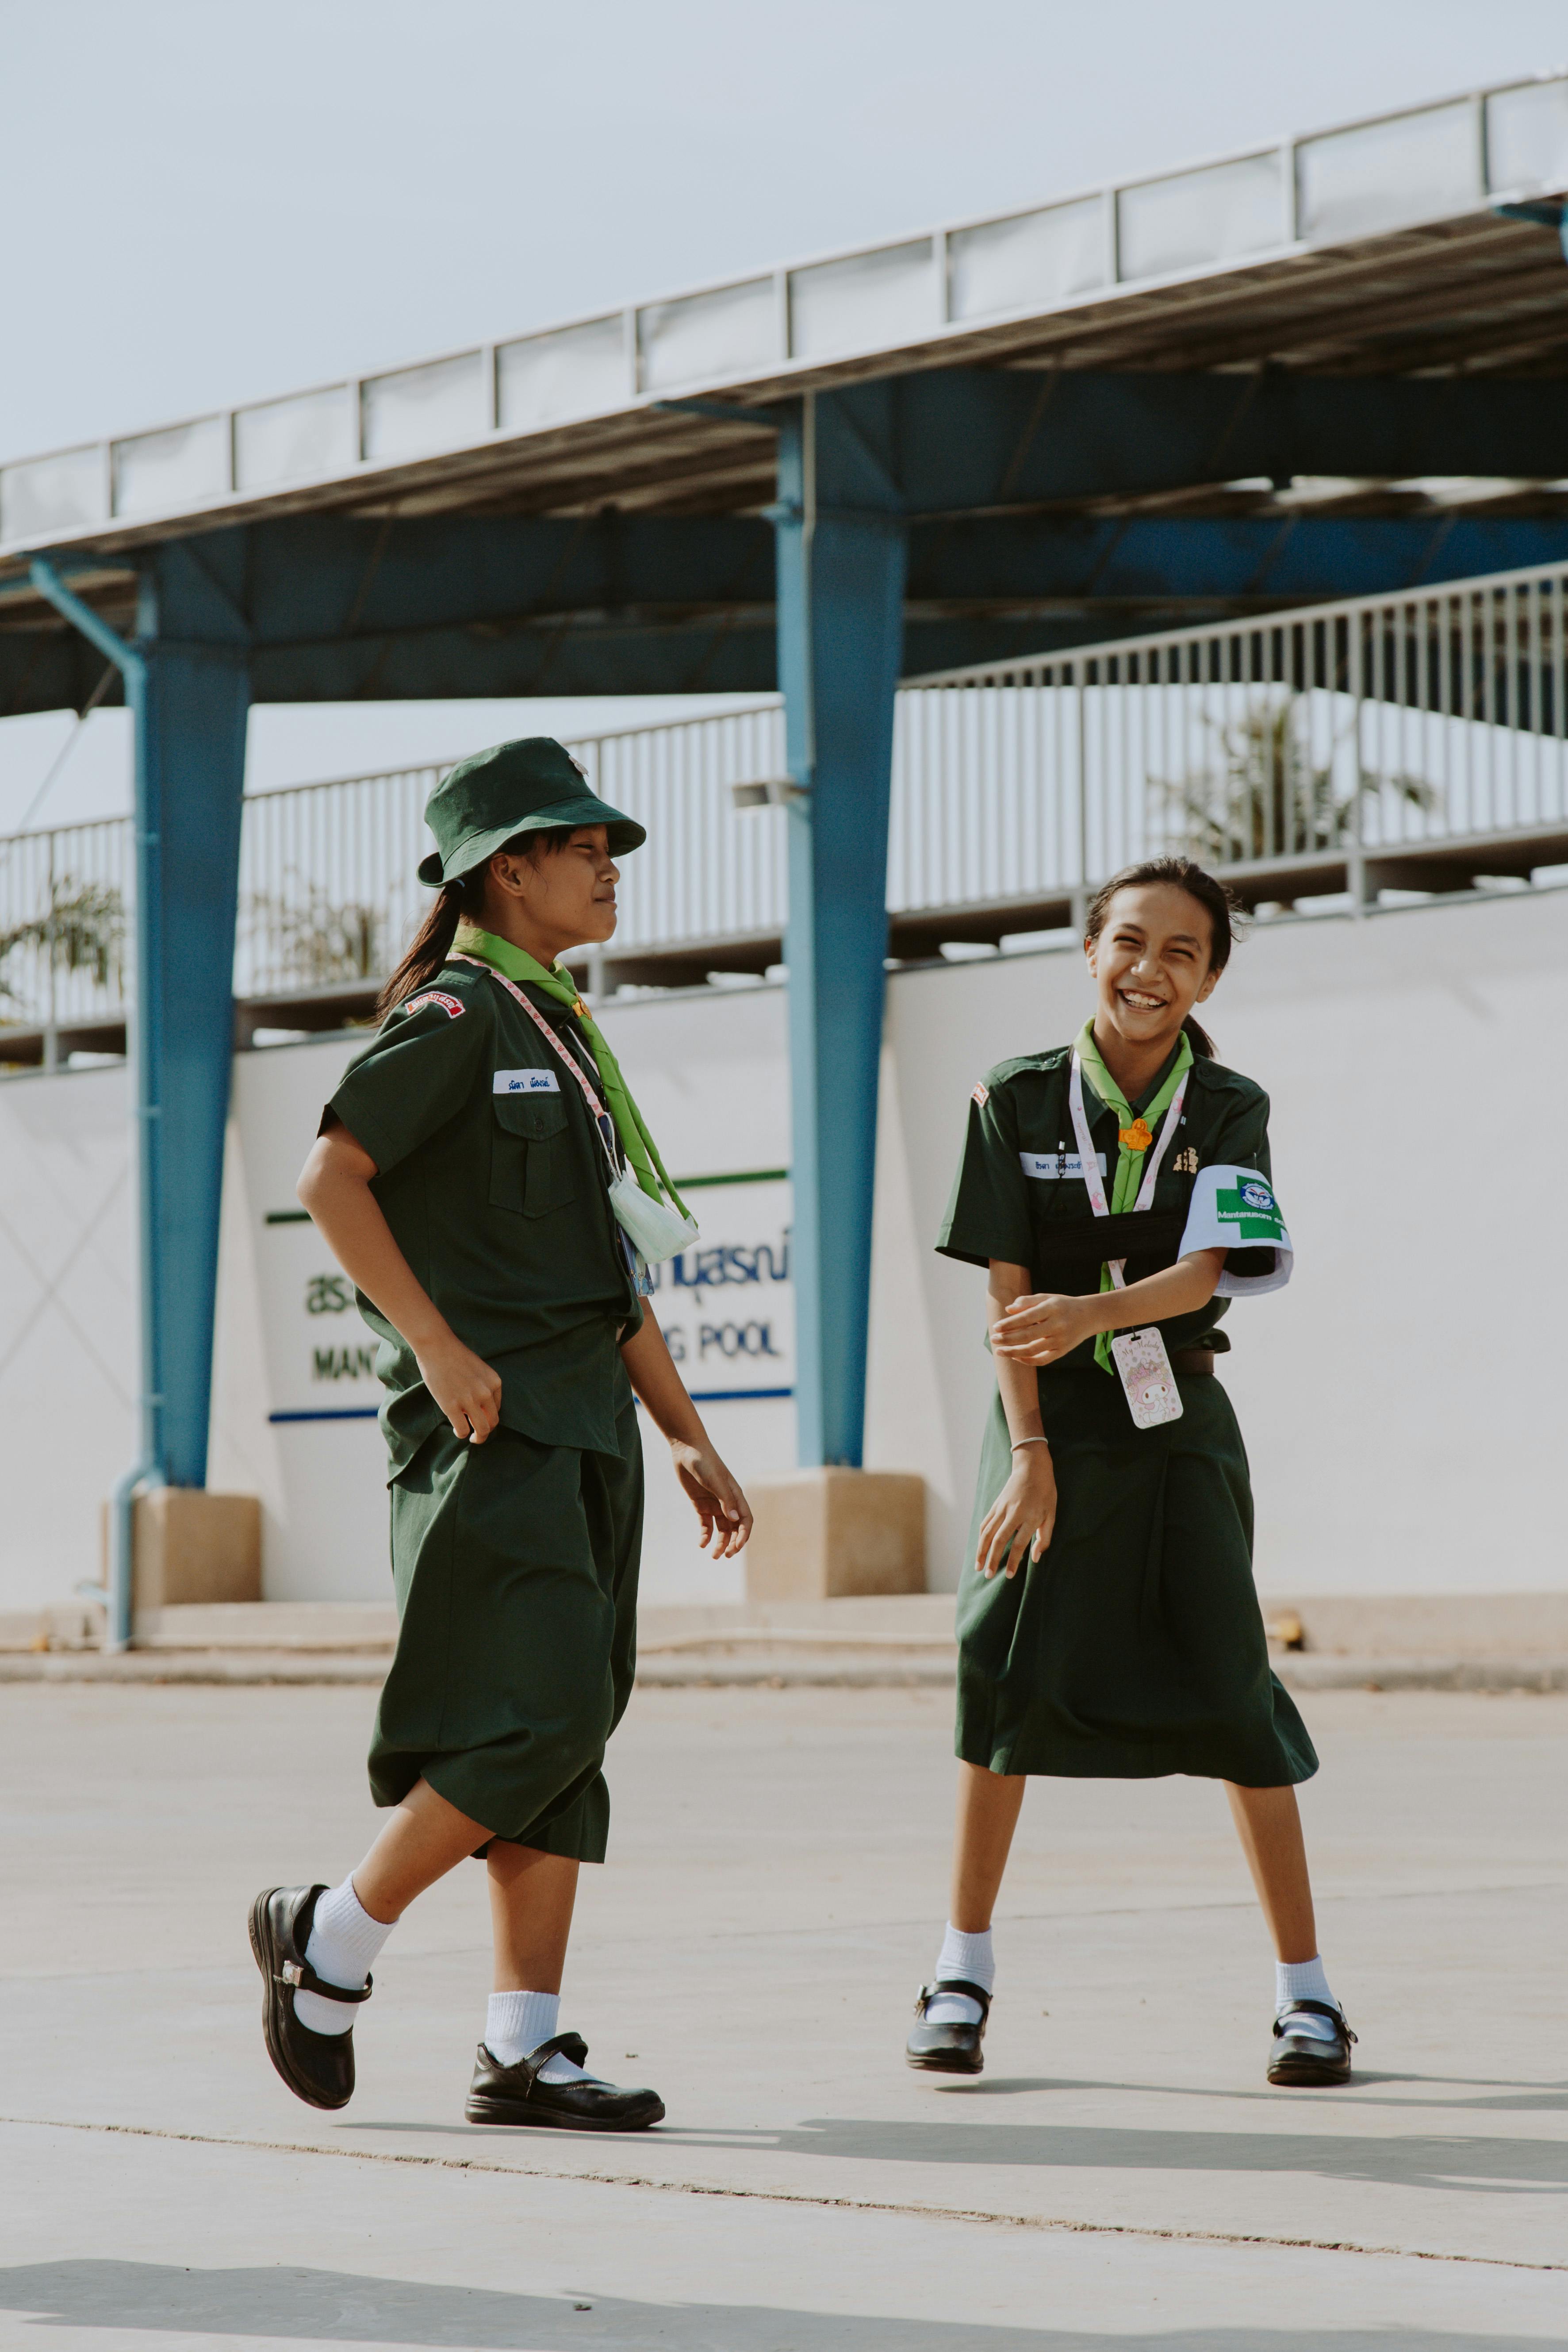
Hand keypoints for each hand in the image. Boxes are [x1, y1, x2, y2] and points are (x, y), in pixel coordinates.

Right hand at [414, 1328, 501, 1443]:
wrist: (437, 1347)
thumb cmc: (455, 1356)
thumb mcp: (479, 1370)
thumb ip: (483, 1387)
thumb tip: (480, 1407)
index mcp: (495, 1382)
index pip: (497, 1408)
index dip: (489, 1416)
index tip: (480, 1417)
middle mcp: (486, 1393)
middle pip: (493, 1422)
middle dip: (486, 1432)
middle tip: (478, 1435)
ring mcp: (470, 1400)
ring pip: (481, 1430)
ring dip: (478, 1438)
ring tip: (471, 1438)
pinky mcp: (453, 1406)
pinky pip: (462, 1430)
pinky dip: (461, 1433)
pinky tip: (456, 1430)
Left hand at [671, 1441, 752, 1557]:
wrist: (686, 1449)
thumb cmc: (704, 1461)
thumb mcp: (715, 1480)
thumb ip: (725, 1500)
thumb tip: (735, 1520)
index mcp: (735, 1495)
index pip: (745, 1520)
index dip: (744, 1535)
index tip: (737, 1547)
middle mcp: (727, 1502)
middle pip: (735, 1528)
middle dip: (733, 1543)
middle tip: (725, 1556)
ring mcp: (714, 1503)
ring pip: (721, 1529)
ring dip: (720, 1543)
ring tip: (714, 1556)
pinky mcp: (701, 1504)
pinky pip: (706, 1524)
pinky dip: (706, 1535)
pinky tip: (701, 1544)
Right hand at [976, 1447, 1056, 1579]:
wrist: (1031, 1468)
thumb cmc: (1045, 1493)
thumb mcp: (1051, 1514)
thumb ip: (1044, 1537)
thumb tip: (1035, 1558)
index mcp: (1029, 1517)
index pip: (1019, 1544)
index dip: (1013, 1561)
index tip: (1009, 1575)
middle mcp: (1013, 1513)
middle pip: (998, 1540)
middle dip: (992, 1559)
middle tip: (987, 1575)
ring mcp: (1001, 1508)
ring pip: (987, 1533)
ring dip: (981, 1550)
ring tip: (978, 1566)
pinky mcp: (995, 1505)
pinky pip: (985, 1523)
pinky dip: (981, 1538)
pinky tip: (979, 1548)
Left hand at [991, 1290, 1098, 1365]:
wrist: (1089, 1315)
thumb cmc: (1062, 1305)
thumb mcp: (1047, 1297)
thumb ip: (1027, 1301)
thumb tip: (1008, 1309)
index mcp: (1052, 1308)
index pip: (1026, 1318)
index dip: (1009, 1324)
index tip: (995, 1327)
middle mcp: (1057, 1325)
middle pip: (1027, 1336)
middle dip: (1007, 1339)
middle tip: (993, 1339)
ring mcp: (1061, 1340)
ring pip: (1033, 1350)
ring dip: (1013, 1352)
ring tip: (999, 1351)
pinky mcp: (1063, 1351)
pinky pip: (1042, 1360)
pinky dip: (1027, 1360)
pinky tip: (1015, 1356)